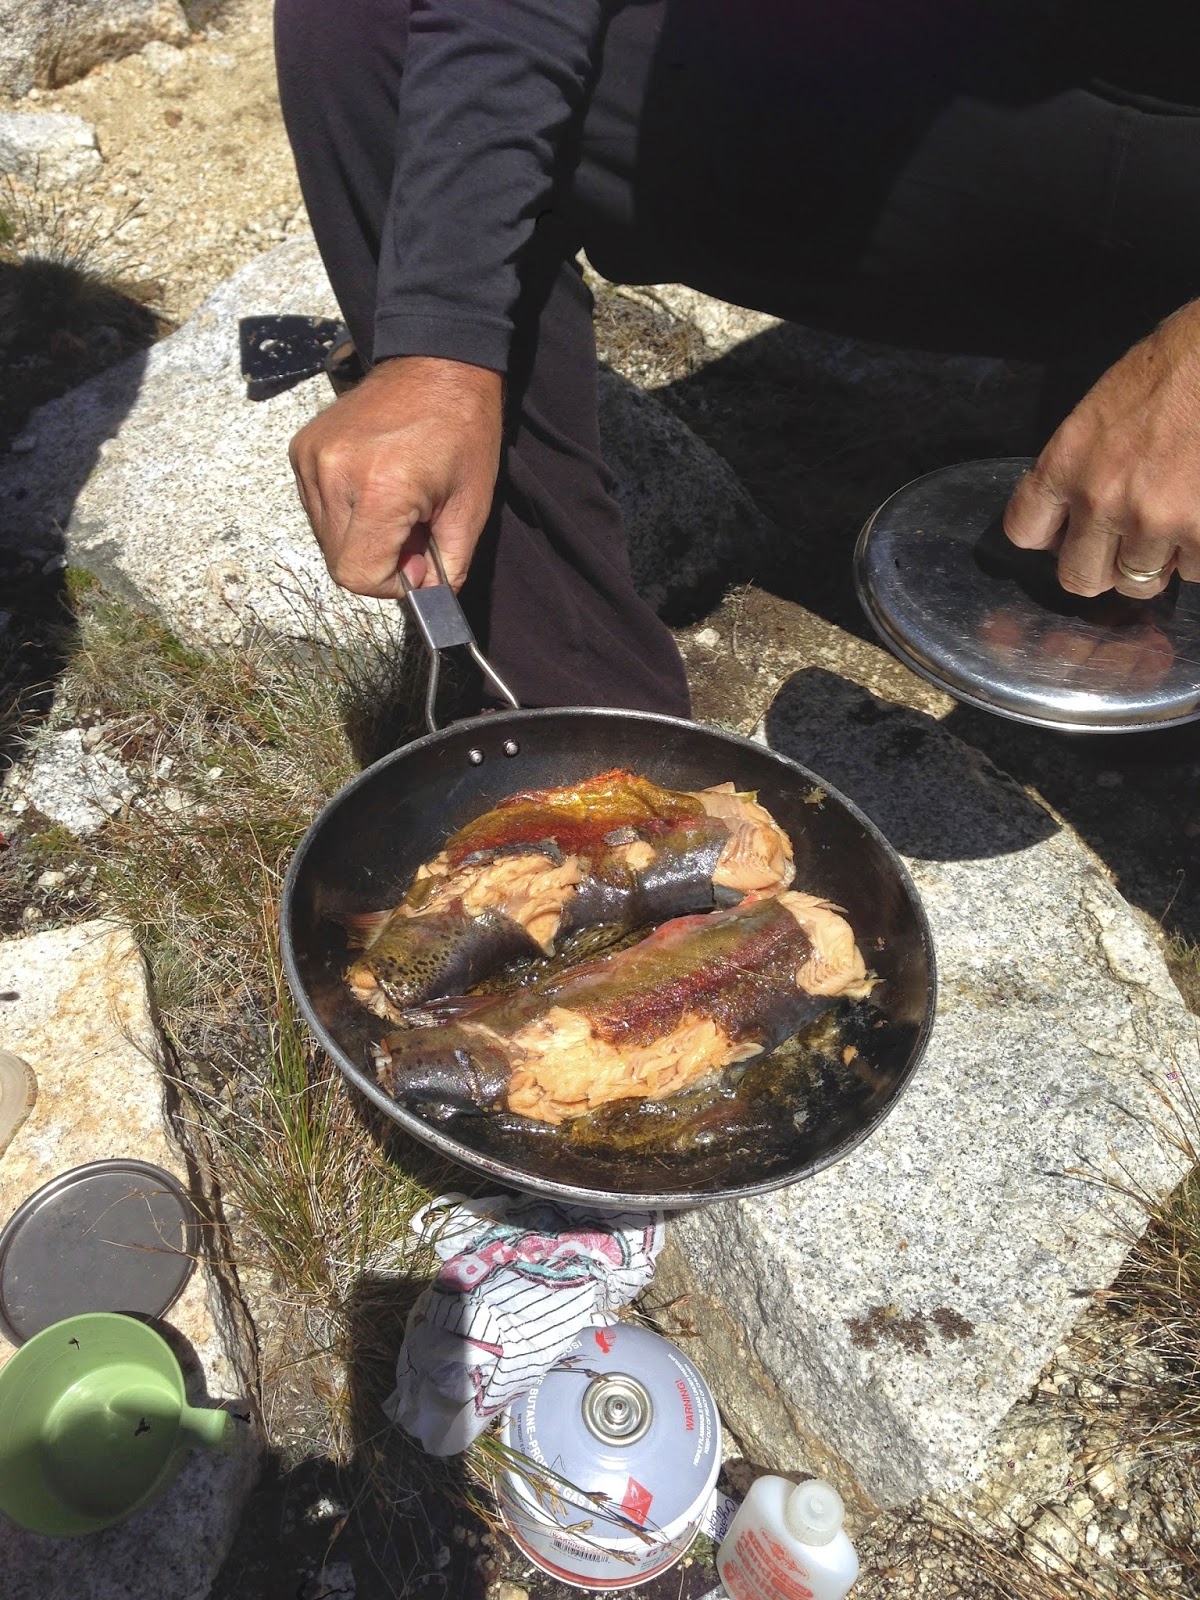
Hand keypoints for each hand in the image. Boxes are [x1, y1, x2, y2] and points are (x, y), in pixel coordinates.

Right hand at [288, 355, 502, 597]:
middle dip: (377, 560)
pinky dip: (345, 512)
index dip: (390, 583)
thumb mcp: (471, 508)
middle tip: (412, 531)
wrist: (437, 363)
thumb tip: (423, 594)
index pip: (358, 575)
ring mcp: (312, 458)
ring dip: (361, 537)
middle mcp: (335, 473)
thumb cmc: (462, 430)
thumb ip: (448, 565)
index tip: (416, 563)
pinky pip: (316, 508)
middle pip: (339, 562)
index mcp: (380, 489)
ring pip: (326, 538)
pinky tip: (373, 485)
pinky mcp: (302, 449)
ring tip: (396, 504)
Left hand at [1003, 299, 1199, 598]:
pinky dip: (1198, 552)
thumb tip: (1074, 514)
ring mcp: (1153, 522)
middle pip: (1079, 578)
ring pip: (1140, 581)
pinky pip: (1192, 572)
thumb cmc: (1170, 370)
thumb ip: (1080, 466)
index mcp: (1065, 463)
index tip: (1067, 530)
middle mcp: (1101, 500)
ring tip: (1175, 520)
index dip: (1048, 537)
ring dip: (1156, 559)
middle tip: (1124, 544)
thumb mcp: (1101, 411)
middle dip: (1101, 567)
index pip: (1024, 532)